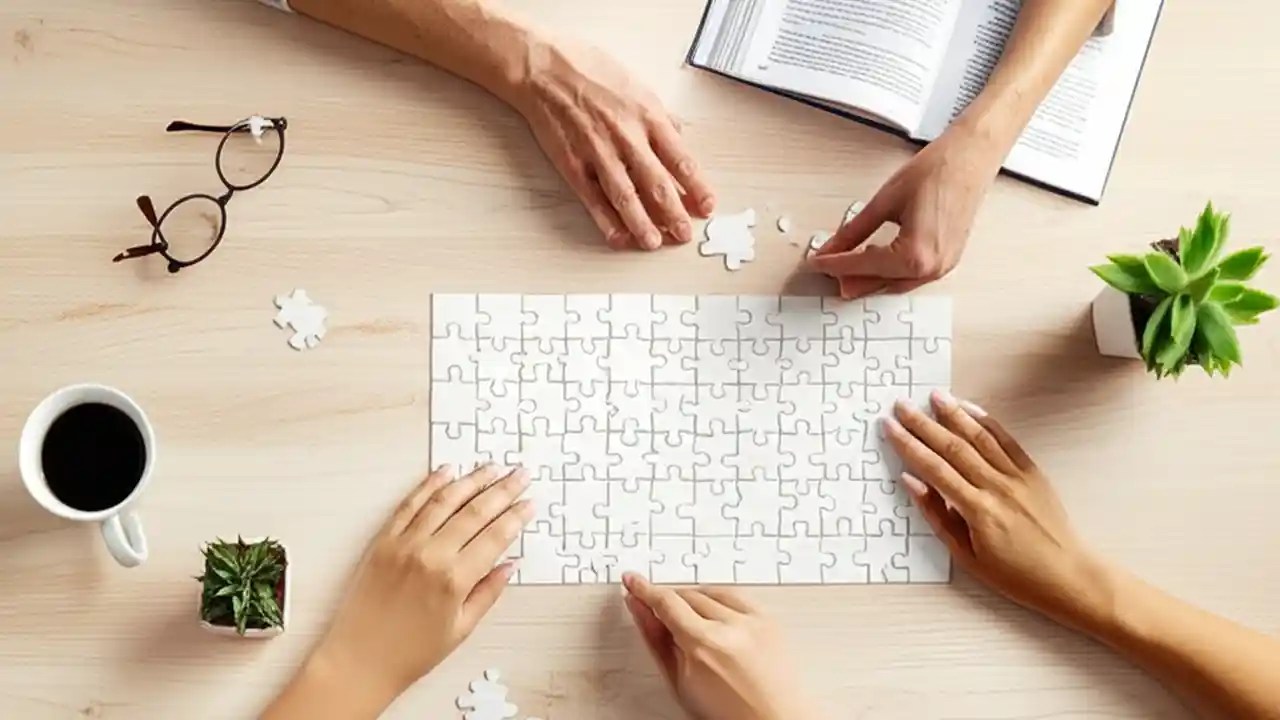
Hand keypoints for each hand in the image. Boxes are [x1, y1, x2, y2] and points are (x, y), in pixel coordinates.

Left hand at [309, 464, 533, 704]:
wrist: (359, 660)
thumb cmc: (410, 653)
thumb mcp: (461, 629)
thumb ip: (488, 593)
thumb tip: (510, 564)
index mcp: (455, 580)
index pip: (496, 536)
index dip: (516, 516)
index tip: (530, 502)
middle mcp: (431, 555)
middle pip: (475, 511)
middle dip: (502, 489)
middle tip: (520, 474)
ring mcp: (405, 544)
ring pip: (444, 501)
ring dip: (471, 480)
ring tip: (491, 467)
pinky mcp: (383, 541)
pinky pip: (409, 505)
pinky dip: (429, 485)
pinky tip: (446, 473)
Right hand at [511, 38, 714, 250]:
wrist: (544, 69)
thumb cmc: (590, 71)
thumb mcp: (637, 85)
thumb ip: (660, 116)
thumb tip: (679, 136)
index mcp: (648, 117)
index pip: (681, 159)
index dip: (697, 187)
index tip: (707, 206)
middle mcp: (627, 137)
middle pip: (657, 183)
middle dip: (674, 213)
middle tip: (685, 234)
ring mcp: (599, 152)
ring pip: (626, 195)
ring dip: (642, 223)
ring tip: (654, 243)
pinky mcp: (573, 163)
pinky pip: (593, 198)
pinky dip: (606, 221)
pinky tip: (618, 237)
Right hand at [622, 573, 816, 719]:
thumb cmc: (730, 714)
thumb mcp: (680, 683)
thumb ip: (657, 641)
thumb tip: (640, 611)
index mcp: (704, 645)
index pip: (666, 603)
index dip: (645, 590)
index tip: (633, 581)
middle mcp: (731, 627)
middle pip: (686, 595)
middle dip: (669, 603)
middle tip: (658, 615)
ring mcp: (753, 620)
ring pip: (709, 591)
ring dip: (693, 601)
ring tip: (692, 627)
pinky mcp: (768, 618)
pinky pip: (735, 595)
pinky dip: (719, 600)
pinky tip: (714, 615)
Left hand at [808, 124, 1002, 297]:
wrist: (971, 158)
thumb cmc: (937, 172)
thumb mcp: (884, 202)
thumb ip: (854, 231)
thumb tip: (832, 247)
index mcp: (914, 255)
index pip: (862, 265)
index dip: (834, 264)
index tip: (816, 262)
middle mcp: (931, 268)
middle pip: (879, 282)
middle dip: (850, 277)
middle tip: (827, 270)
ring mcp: (942, 267)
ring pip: (896, 284)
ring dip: (870, 278)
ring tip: (846, 268)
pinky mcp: (948, 260)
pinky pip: (912, 277)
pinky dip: (891, 273)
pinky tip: (876, 262)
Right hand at [883, 392, 1112, 627]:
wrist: (1068, 575)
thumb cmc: (1016, 575)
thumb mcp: (967, 556)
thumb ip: (938, 516)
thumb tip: (912, 483)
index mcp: (977, 510)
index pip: (933, 468)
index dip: (908, 445)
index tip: (890, 428)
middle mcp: (997, 487)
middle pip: (952, 447)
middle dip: (923, 424)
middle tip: (902, 406)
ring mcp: (1017, 477)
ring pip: (979, 438)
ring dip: (954, 414)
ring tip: (934, 396)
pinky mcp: (1033, 473)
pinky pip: (1007, 441)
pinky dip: (987, 422)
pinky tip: (970, 409)